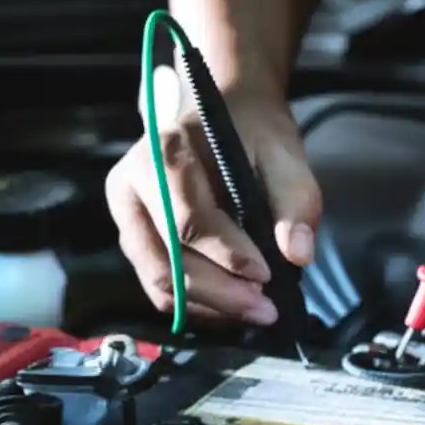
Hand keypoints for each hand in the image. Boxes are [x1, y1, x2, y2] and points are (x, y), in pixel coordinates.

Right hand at [106, 74, 320, 324]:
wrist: (225, 115)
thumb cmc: (252, 132)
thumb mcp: (284, 154)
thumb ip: (295, 200)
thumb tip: (298, 254)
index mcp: (162, 155)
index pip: (188, 222)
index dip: (228, 256)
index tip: (268, 275)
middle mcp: (130, 189)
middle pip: (167, 263)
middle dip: (220, 294)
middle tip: (267, 310)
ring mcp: (126, 220)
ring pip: (161, 283)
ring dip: (211, 306)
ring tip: (257, 308)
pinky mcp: (136, 243)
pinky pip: (161, 288)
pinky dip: (199, 305)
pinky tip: (235, 303)